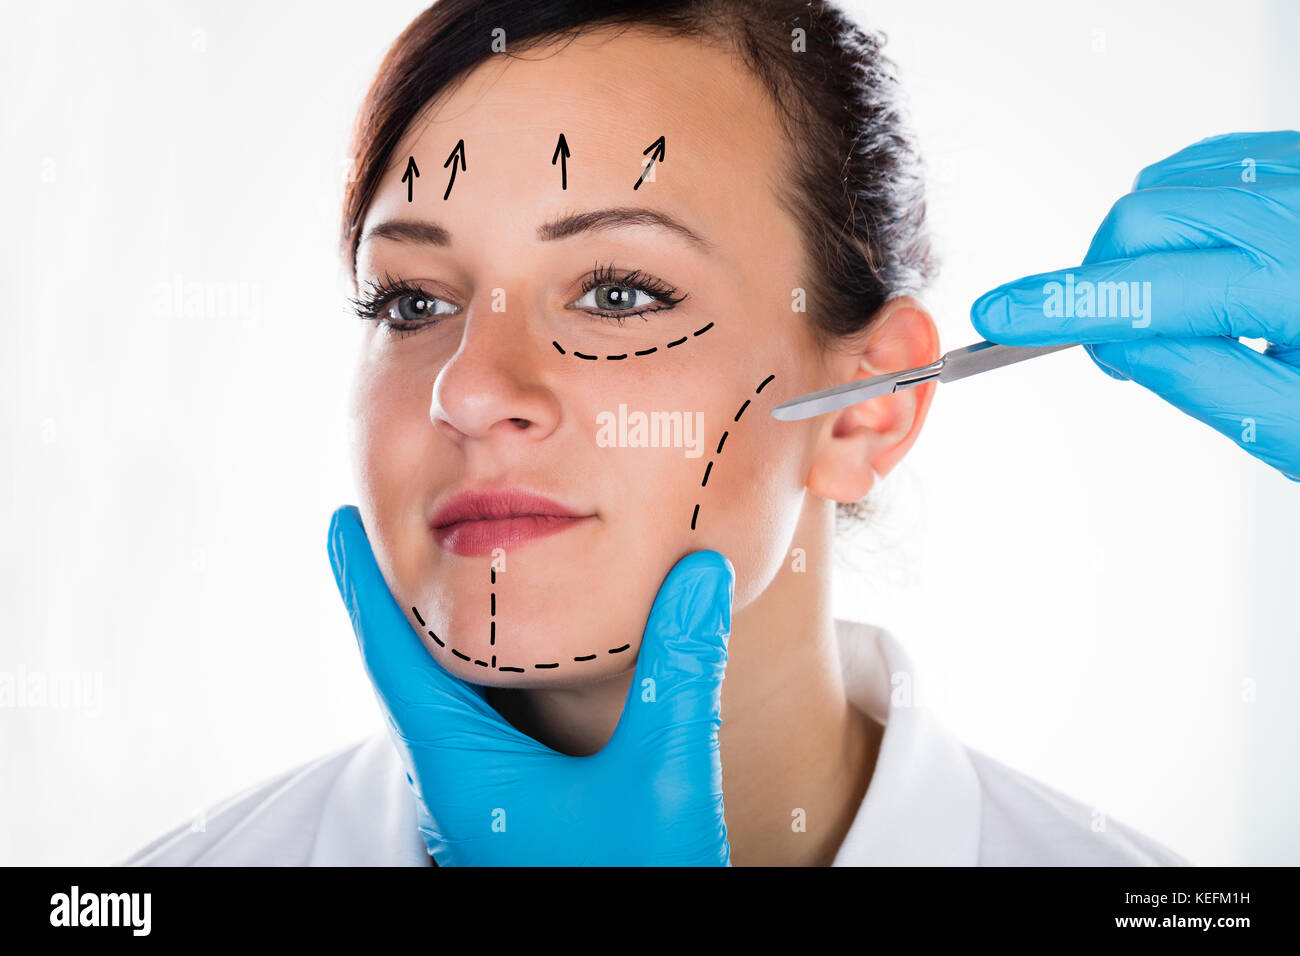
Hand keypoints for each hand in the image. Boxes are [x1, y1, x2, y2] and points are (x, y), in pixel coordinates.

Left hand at [327, 504, 734, 865]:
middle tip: (386, 531)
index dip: (364, 584)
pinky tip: (505, 667)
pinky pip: (478, 732)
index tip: (335, 524)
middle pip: (410, 672)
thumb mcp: (665, 778)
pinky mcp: (516, 823)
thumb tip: (700, 571)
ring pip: (446, 707)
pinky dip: (478, 679)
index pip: (394, 655)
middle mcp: (460, 789)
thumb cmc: (638, 883)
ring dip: (438, 641)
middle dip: (396, 599)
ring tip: (440, 582)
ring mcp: (485, 810)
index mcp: (464, 773)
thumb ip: (681, 673)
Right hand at [970, 130, 1299, 480]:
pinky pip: (1215, 162)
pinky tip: (1206, 257)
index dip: (1069, 305)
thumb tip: (1120, 344)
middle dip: (1105, 279)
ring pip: (1171, 184)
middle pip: (1149, 218)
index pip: (1156, 289)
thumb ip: (1204, 383)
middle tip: (1124, 343)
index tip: (1008, 314)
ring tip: (1191, 306)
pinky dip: (1184, 207)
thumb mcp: (1299, 428)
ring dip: (1146, 246)